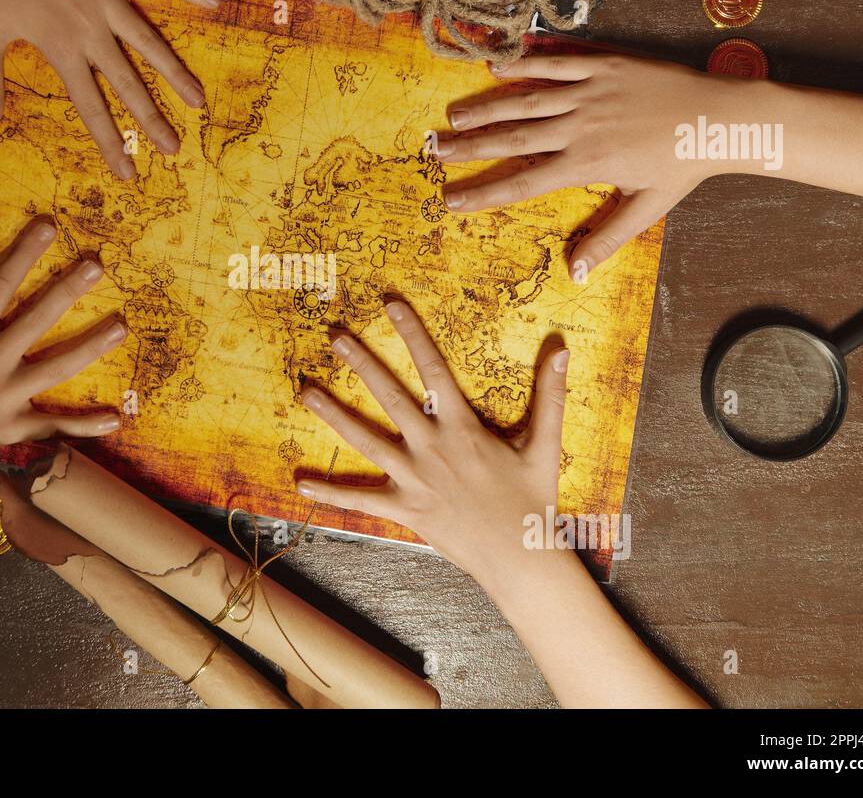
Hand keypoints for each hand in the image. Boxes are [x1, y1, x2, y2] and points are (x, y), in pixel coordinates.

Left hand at [0, 0, 219, 175]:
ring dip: (176, 73)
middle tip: (173, 149)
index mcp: (60, 49)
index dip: (111, 143)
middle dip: (152, 120)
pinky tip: (214, 3)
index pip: (91, 107)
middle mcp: (89, 27)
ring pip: (150, 42)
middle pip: (128, 83)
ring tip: (198, 100)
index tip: (128, 173)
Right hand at [0, 218, 126, 488]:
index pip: (0, 285)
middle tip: (98, 267)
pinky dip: (82, 426)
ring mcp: (4, 398)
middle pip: (38, 319)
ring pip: (56, 368)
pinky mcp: (9, 429)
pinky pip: (51, 427)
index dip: (25, 253)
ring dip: (90, 347)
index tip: (49, 228)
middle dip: (69, 290)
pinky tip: (114, 419)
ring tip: (121, 328)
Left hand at [295, 300, 568, 576]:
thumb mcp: (544, 444)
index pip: (434, 369)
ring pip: (366, 441)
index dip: (413, 334)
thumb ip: (550, 395)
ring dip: (334, 416)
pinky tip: (301, 483)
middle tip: (336, 337)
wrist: (519, 556)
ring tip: (306, 393)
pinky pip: (361, 499)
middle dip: (362, 364)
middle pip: (390, 397)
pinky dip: (331, 492)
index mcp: (463, 427)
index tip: (391, 306)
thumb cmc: (532, 499)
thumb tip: (562, 350)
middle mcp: (432, 447)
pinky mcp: (404, 509)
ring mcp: (414, 479)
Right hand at [438, 53, 749, 277]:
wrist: (721, 116)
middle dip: (470, 146)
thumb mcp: (646, 207)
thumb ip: (607, 238)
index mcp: (587, 164)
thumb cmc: (683, 165)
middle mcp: (580, 127)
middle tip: (435, 150)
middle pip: (513, 137)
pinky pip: (557, 63)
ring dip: (487, 107)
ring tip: (454, 116)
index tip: (451, 200)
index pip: (523, 182)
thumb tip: (575, 273)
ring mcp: (590, 92)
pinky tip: (496, 67)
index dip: (483, 193)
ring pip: (527, 100)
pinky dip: (525, 63)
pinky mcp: (604, 65)